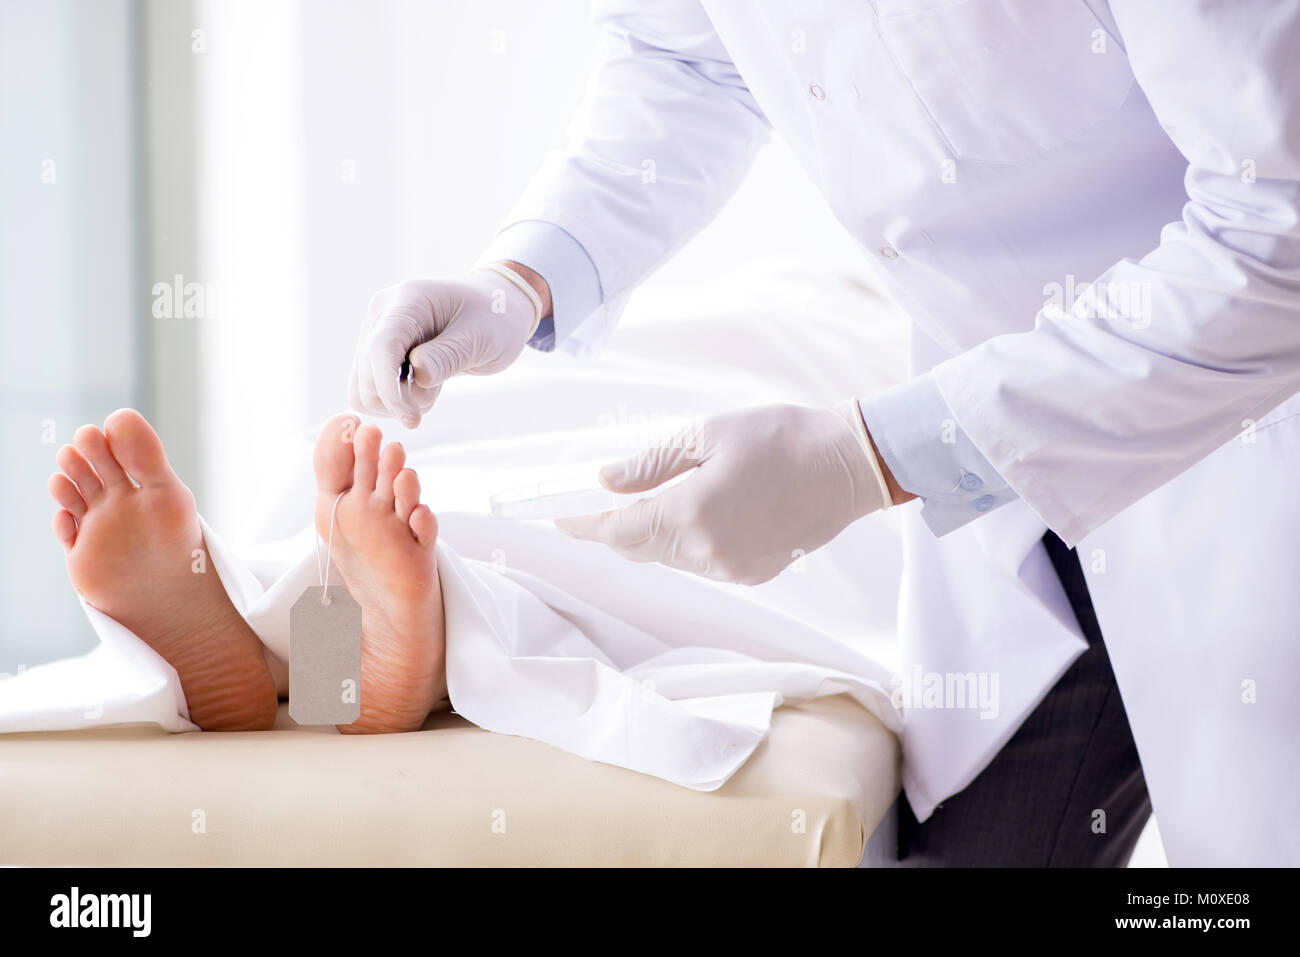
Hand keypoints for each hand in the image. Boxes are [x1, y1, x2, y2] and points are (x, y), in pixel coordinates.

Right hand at [347, 263, 544, 427]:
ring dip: (396, 402)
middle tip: (437, 390)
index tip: (413, 420)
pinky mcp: (376, 354)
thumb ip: (448, 356)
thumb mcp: (482, 337)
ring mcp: (375, 334)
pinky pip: (369, 390)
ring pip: (362, 388)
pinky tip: (422, 387)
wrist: (492, 311)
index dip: (390, 389)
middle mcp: (381, 315)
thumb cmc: (492, 318)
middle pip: (367, 374)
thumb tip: (418, 374)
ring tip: (431, 386)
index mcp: (407, 301)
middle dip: (400, 398)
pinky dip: (393, 401)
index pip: (382, 348)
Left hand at [556, 402, 891, 584]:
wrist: (848, 466)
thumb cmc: (781, 437)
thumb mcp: (708, 435)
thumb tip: (605, 481)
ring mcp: (730, 568)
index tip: (560, 516)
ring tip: (649, 502)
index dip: (584, 524)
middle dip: (613, 529)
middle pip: (638, 549)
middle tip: (595, 506)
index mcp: (691, 512)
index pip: (617, 529)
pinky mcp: (750, 574)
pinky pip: (699, 563)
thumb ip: (652, 464)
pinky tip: (695, 514)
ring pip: (668, 558)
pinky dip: (685, 543)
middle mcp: (706, 550)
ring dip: (651, 535)